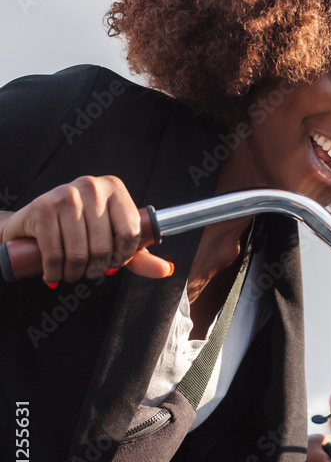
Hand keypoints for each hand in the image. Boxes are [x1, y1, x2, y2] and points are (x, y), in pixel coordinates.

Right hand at [0, 175, 173, 284]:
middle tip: (88, 272)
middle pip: (105, 246)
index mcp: (114, 188)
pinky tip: (53, 274)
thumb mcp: (113, 238)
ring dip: (75, 274)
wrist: (33, 221)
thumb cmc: (80, 230)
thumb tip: (166, 270)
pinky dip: (54, 272)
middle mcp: (91, 186)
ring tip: (71, 273)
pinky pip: (54, 254)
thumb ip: (140, 254)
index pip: (131, 233)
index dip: (123, 257)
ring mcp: (65, 195)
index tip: (112, 262)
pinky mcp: (42, 208)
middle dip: (96, 270)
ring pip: (80, 253)